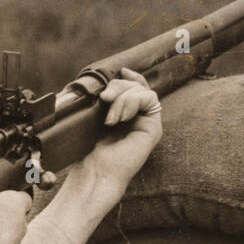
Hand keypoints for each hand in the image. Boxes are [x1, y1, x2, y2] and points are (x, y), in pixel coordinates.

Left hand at [76, 67, 162, 189]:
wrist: (95, 172)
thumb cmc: (89, 150)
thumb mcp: (94, 115)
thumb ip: (107, 97)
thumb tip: (116, 75)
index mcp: (125, 116)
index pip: (135, 87)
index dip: (129, 77)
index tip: (120, 71)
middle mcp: (138, 119)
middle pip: (137, 86)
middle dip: (120, 86)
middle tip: (104, 98)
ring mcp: (147, 124)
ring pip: (144, 91)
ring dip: (124, 97)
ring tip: (110, 117)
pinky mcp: (153, 129)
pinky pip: (150, 99)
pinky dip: (133, 102)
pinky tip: (120, 117)